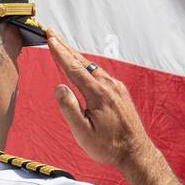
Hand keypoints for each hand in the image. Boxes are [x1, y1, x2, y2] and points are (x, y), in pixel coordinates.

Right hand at [46, 29, 153, 168]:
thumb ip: (69, 108)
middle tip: (51, 33)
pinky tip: (82, 68)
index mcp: (98, 94)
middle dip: (65, 47)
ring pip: (92, 67)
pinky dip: (88, 67)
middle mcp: (109, 86)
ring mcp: (117, 88)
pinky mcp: (121, 92)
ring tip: (62, 47)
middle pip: (82, 61)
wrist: (135, 152)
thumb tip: (59, 87)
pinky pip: (101, 74)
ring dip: (76, 56)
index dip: (60, 53)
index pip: (74, 68)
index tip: (49, 38)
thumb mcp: (82, 132)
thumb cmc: (108, 146)